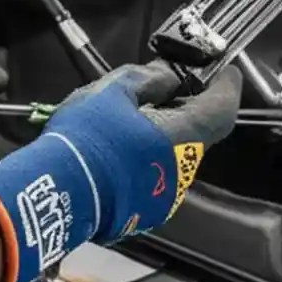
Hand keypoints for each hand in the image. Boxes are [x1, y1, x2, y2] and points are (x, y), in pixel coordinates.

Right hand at [0, 61, 242, 281]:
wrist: (55, 192)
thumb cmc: (86, 138)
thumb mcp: (112, 92)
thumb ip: (149, 79)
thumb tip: (170, 76)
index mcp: (180, 138)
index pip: (223, 108)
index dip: (227, 85)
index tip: (221, 68)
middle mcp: (181, 171)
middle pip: (199, 132)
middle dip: (189, 108)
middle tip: (170, 86)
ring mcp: (165, 196)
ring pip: (175, 156)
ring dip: (166, 134)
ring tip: (136, 116)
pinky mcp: (146, 212)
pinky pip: (156, 177)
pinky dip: (149, 158)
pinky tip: (123, 148)